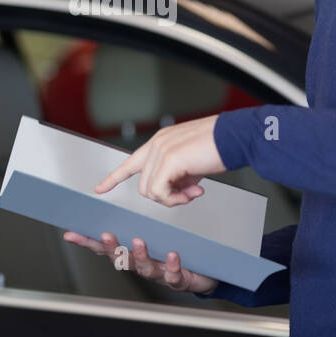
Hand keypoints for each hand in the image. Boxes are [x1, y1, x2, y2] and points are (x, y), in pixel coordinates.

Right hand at [61, 231, 218, 294]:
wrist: (203, 275)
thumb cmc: (173, 253)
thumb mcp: (153, 235)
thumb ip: (135, 223)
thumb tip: (118, 204)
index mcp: (132, 254)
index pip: (105, 248)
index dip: (87, 242)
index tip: (71, 233)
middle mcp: (142, 265)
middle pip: (121, 259)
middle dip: (112, 248)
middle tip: (106, 236)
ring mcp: (159, 274)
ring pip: (145, 268)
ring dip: (140, 255)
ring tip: (138, 242)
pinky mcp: (177, 279)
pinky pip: (173, 275)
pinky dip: (171, 266)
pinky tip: (172, 255)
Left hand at [94, 114, 226, 206]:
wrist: (236, 137)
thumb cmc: (220, 148)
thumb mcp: (194, 165)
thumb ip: (180, 177)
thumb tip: (178, 193)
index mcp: (160, 142)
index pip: (130, 162)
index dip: (114, 177)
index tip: (99, 188)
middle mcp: (157, 144)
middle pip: (144, 186)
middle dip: (166, 197)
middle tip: (190, 195)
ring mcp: (161, 151)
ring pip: (150, 191)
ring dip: (173, 199)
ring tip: (194, 192)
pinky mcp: (169, 159)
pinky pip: (160, 192)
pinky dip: (175, 199)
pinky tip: (194, 192)